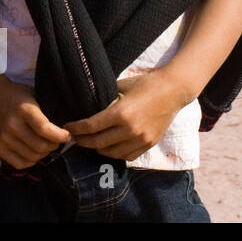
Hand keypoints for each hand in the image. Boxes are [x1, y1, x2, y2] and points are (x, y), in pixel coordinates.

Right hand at [0, 77, 69, 168]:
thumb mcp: (34, 96)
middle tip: (55, 140)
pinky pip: (20, 163)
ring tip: (44, 144)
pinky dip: (31, 160)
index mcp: (23, 109)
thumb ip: (48, 112)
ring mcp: (3, 137)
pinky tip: (32, 151)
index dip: (60, 136)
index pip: (44, 129)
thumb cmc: (18, 96)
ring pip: (33, 157)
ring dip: (43, 154)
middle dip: (53, 145)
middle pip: (41, 146)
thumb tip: (67, 131)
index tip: (67, 135)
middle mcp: (11, 124)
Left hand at [64, 70, 190, 161]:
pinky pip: (127, 156)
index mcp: (120, 113)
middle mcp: (130, 129)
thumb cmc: (144, 84)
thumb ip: (104, 98)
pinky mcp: (149, 144)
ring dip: (97, 149)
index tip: (67, 128)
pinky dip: (114, 154)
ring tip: (89, 143)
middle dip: (82, 141)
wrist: (173, 91)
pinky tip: (107, 147)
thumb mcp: (120, 87)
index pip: (91, 126)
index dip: (76, 129)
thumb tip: (87, 105)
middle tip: (74, 137)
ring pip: (112, 153)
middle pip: (98, 142)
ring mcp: (141, 139)